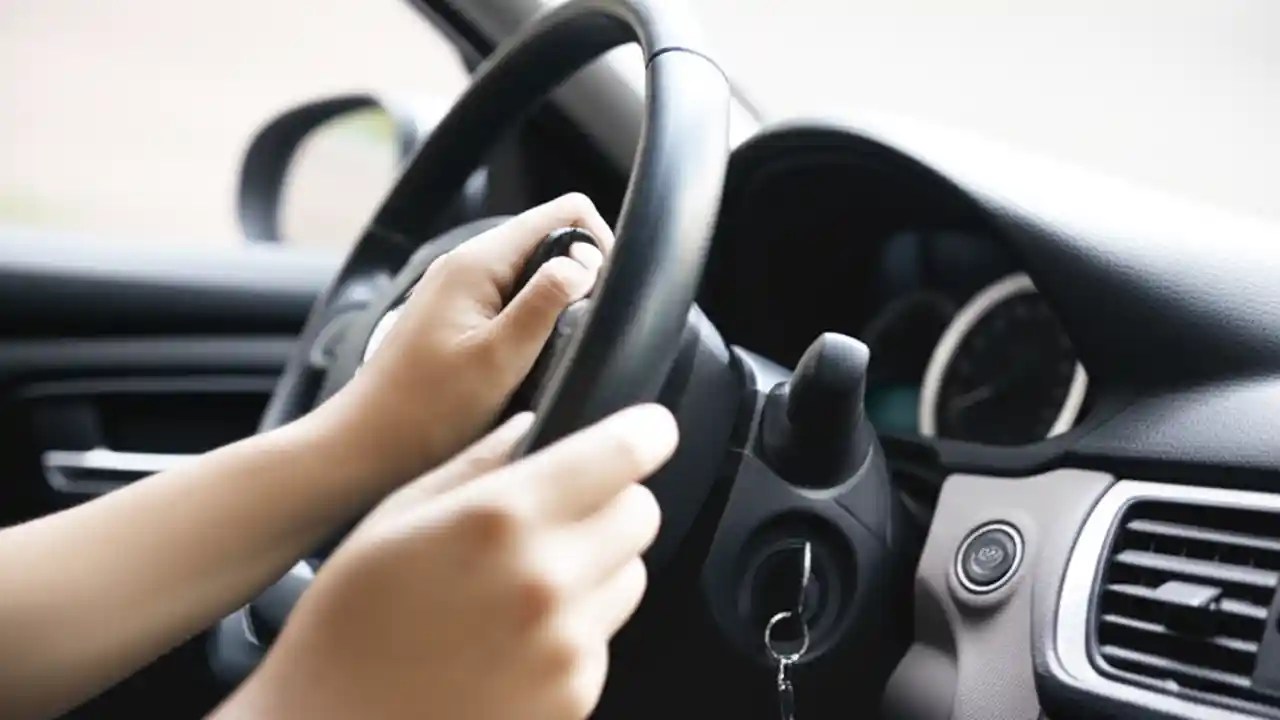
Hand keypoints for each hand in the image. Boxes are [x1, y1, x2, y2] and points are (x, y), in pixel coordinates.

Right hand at [217, 404, 676, 719]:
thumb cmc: (347, 626)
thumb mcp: (393, 520)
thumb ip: (475, 464)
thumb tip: (532, 426)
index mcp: (500, 519)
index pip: (623, 454)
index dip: (645, 432)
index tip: (648, 429)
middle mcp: (547, 580)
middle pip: (642, 514)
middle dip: (614, 502)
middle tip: (562, 513)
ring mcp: (567, 646)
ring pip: (631, 576)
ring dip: (599, 566)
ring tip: (523, 583)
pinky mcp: (575, 697)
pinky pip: (605, 637)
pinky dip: (578, 627)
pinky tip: (514, 637)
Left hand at [311, 193, 613, 491]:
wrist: (366, 447)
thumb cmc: (425, 411)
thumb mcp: (499, 357)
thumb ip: (547, 302)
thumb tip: (589, 258)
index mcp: (478, 262)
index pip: (565, 213)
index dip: (599, 246)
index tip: (603, 299)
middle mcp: (468, 265)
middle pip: (552, 242)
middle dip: (580, 279)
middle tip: (580, 335)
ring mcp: (461, 291)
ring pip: (534, 275)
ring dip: (557, 307)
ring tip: (554, 355)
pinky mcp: (457, 318)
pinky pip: (512, 303)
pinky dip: (533, 326)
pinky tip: (530, 365)